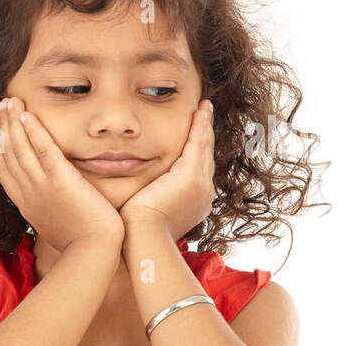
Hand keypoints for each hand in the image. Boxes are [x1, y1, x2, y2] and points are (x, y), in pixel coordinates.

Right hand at [0, 96, 124, 252]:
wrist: (92, 253)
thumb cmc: (82, 245)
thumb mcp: (57, 226)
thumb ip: (53, 210)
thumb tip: (56, 205)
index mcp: (27, 204)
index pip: (6, 171)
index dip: (1, 148)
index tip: (0, 130)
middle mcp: (28, 194)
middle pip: (8, 154)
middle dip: (3, 127)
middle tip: (3, 105)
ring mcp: (42, 187)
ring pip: (20, 148)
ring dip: (14, 122)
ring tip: (11, 101)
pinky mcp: (61, 181)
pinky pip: (43, 151)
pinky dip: (33, 131)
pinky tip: (28, 115)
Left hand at [119, 99, 215, 240]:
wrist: (144, 238)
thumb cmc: (139, 232)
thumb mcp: (150, 213)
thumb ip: (150, 198)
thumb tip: (139, 193)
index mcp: (196, 202)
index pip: (199, 169)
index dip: (199, 149)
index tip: (197, 134)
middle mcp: (204, 192)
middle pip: (206, 155)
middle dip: (206, 134)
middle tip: (206, 113)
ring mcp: (200, 184)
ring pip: (204, 147)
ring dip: (205, 124)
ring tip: (205, 107)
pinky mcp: (190, 175)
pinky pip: (198, 143)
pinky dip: (200, 125)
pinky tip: (200, 110)